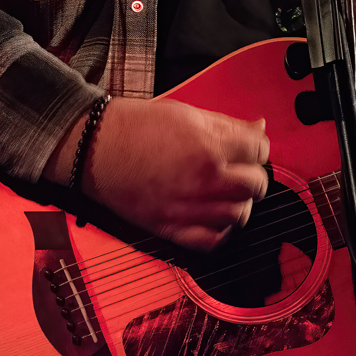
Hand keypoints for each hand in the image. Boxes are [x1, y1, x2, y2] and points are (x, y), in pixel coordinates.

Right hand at [44, 96, 269, 250]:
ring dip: (239, 202)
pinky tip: (215, 215)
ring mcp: (189, 207)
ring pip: (240, 214)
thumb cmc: (137, 125)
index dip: (257, 146)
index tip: (249, 147)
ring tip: (227, 192)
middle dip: (252, 174)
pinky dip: (220, 230)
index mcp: (210, 146)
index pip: (260, 150)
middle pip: (256, 184)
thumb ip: (229, 124)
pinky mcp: (171, 228)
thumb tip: (259, 127)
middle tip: (240, 168)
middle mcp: (205, 179)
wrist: (95, 147)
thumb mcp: (188, 114)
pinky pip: (212, 241)